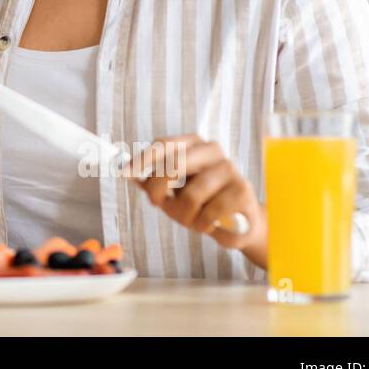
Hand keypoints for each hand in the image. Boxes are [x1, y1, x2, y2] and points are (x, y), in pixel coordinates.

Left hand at [132, 134, 266, 268]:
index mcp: (193, 143)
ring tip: (191, 220)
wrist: (239, 224)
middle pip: (175, 164)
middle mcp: (213, 150)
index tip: (125, 172)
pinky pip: (209, 212)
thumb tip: (128, 172)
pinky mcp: (242, 191)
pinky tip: (209, 224)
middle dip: (159, 188)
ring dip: (184, 215)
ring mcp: (230, 169)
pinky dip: (202, 224)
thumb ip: (153, 180)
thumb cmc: (201, 203)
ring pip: (191, 195)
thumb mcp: (173, 190)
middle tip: (157, 203)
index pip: (164, 144)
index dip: (143, 159)